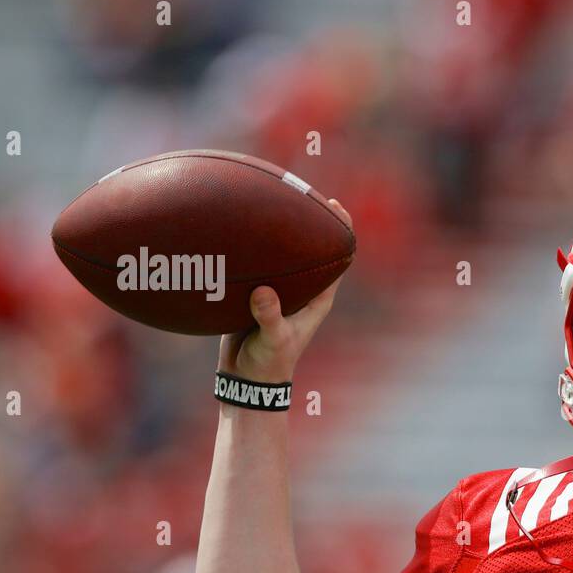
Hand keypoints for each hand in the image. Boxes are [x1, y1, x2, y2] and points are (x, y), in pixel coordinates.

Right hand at [217, 199, 352, 382]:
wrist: (247, 381)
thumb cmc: (269, 363)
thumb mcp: (273, 340)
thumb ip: (269, 316)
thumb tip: (264, 291)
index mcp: (317, 298)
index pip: (338, 259)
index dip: (341, 231)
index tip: (334, 205)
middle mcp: (300, 291)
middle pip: (308, 249)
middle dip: (305, 222)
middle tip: (295, 191)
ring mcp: (276, 292)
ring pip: (279, 255)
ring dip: (273, 234)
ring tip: (262, 201)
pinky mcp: (252, 295)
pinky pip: (253, 266)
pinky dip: (246, 251)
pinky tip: (231, 230)